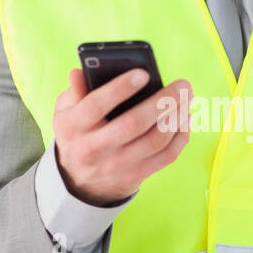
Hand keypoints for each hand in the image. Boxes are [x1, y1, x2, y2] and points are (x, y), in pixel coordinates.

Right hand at [52, 68, 192, 205]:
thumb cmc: (77, 134)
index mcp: (74, 127)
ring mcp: (117, 165)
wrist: (79, 180)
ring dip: (176, 117)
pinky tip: (185, 118)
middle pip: (134, 124)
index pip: (96, 105)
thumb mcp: (65, 112)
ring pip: (155, 141)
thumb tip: (79, 72)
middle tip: (182, 85)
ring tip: (187, 98)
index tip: (143, 74)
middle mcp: (95, 148)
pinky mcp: (136, 175)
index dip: (120, 89)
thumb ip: (75, 91)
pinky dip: (181, 136)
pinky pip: (166, 156)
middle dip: (162, 102)